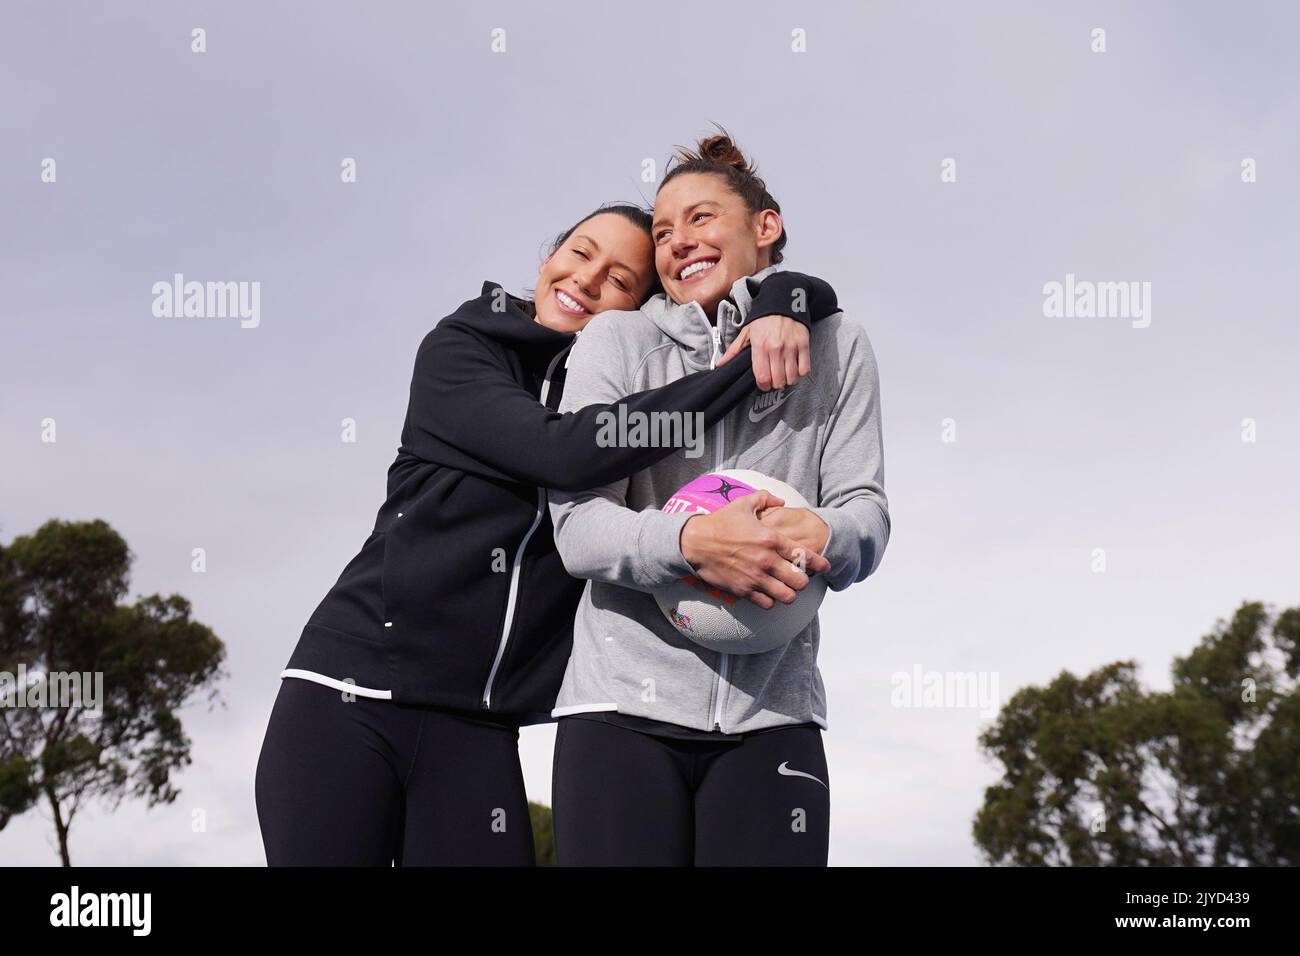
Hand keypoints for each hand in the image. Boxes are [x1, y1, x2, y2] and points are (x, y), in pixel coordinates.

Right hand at [678, 490, 831, 608]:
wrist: (695, 542)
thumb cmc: (720, 522)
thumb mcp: (744, 503)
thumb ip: (766, 498)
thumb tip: (782, 501)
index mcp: (771, 539)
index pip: (805, 556)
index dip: (820, 564)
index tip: (824, 567)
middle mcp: (766, 560)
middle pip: (800, 582)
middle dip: (804, 582)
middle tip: (800, 578)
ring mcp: (755, 578)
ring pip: (786, 597)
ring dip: (789, 594)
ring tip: (785, 589)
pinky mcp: (743, 590)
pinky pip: (767, 603)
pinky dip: (770, 600)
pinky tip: (767, 594)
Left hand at [713, 314, 810, 391]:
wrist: (782, 303)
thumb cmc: (763, 320)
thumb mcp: (746, 333)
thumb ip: (733, 351)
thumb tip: (719, 365)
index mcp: (760, 347)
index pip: (763, 377)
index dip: (763, 386)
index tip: (764, 384)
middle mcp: (776, 348)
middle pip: (778, 381)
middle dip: (775, 384)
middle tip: (774, 379)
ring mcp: (791, 347)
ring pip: (792, 377)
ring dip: (788, 380)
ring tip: (785, 374)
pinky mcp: (803, 344)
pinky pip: (805, 369)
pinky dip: (801, 373)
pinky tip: (795, 369)